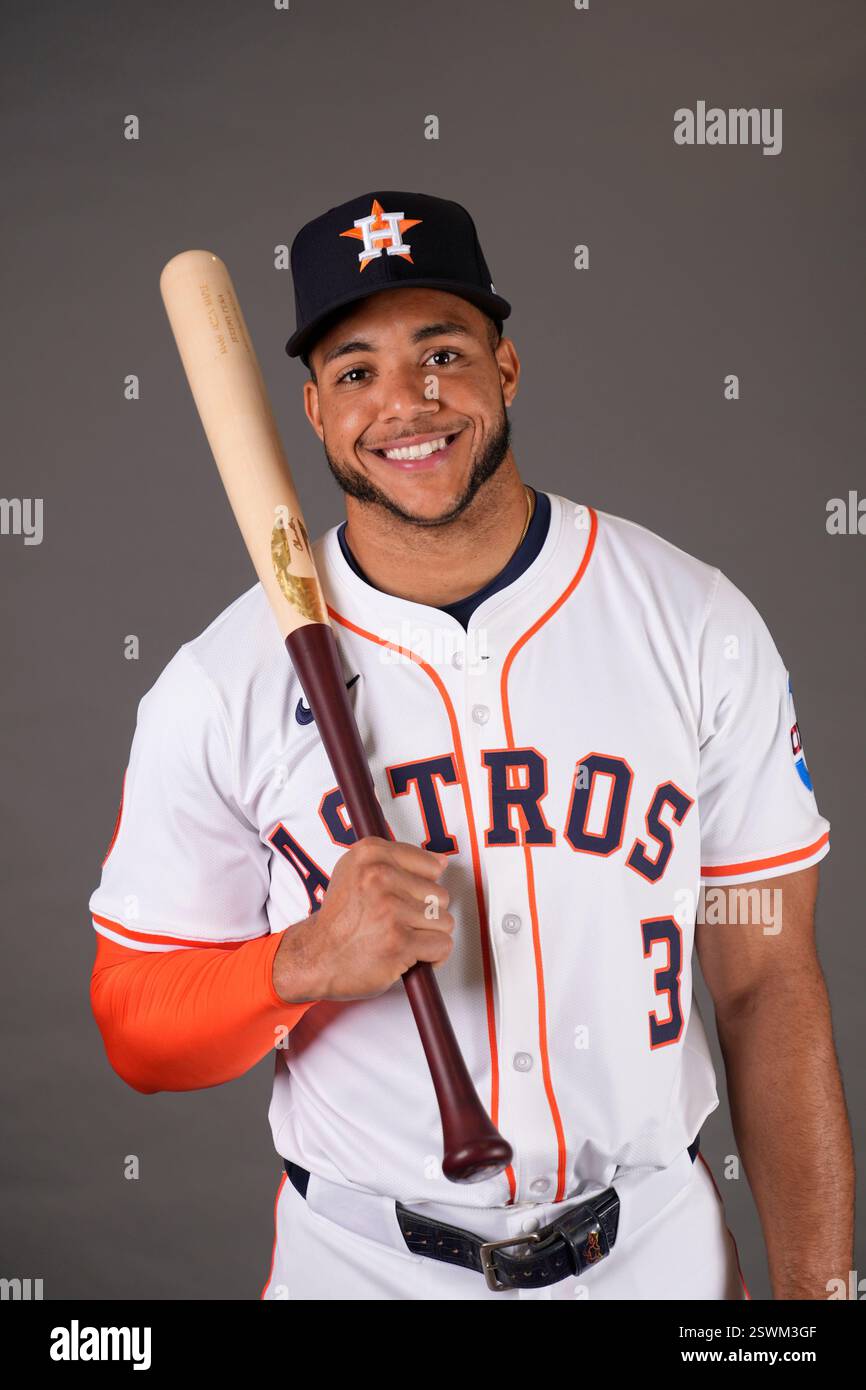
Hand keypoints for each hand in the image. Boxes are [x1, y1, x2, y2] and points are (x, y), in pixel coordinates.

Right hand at [272, 836, 453, 1003]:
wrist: (313, 956)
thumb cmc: (339, 920)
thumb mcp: (355, 872)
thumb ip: (395, 862)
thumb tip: (440, 862)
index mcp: (370, 854)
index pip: (432, 864)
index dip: (423, 887)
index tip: (406, 898)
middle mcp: (379, 876)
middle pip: (440, 895)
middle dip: (425, 914)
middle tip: (398, 923)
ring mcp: (390, 909)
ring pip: (444, 921)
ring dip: (428, 936)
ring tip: (402, 938)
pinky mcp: (399, 941)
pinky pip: (442, 945)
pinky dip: (432, 957)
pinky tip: (410, 955)